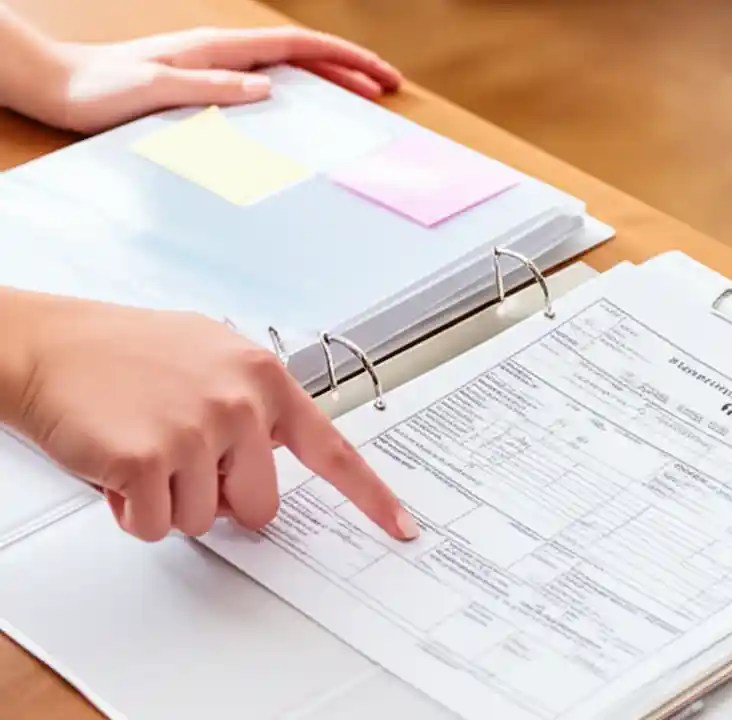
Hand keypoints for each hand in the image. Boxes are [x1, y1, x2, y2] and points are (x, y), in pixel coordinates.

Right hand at [7, 292, 418, 542]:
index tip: (401, 526)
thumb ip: (254, 403)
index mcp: (264, 378)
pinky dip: (130, 511)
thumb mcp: (210, 357)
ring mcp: (198, 431)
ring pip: (202, 520)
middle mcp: (240, 403)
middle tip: (176, 455)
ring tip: (140, 445)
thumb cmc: (123, 354)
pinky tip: (115, 465)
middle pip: (259, 505)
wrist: (46, 346)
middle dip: (216, 496)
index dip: (369, 496)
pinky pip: (155, 526)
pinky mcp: (149, 460)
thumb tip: (275, 451)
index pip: (332, 449)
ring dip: (166, 500)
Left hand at [25, 26, 401, 133]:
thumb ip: (211, 87)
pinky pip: (268, 83)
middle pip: (303, 53)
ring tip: (362, 96)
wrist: (56, 86)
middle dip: (350, 66)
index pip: (299, 45)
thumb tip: (268, 87)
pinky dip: (300, 90)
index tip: (381, 75)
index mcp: (218, 48)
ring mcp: (215, 66)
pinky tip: (307, 110)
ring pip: (289, 67)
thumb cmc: (97, 90)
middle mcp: (222, 52)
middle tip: (388, 87)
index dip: (346, 57)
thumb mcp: (154, 89)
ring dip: (329, 78)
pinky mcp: (205, 84)